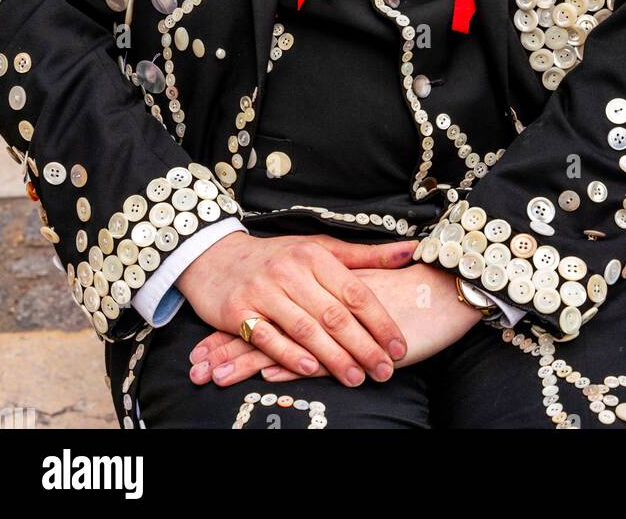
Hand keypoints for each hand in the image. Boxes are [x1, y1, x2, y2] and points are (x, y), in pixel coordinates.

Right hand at [188, 263, 480, 388]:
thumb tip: (409, 251)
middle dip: (363, 346)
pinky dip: (291, 356)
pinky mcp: (239, 311)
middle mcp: (290, 270)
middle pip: (334, 314)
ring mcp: (263, 290)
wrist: (216, 257)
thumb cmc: (277, 256)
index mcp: (314, 254)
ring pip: (305, 329)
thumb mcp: (320, 247)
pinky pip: (269, 338)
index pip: (355, 291)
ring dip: (333, 357)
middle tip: (385, 371)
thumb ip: (365, 255)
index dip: (380, 321)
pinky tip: (313, 370)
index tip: (399, 346)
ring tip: (356, 378)